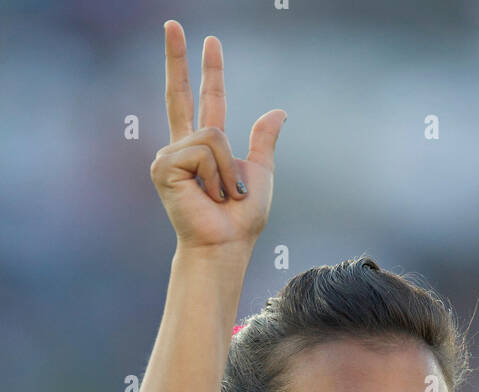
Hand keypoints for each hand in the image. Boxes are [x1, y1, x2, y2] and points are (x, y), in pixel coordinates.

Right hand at [150, 20, 285, 251]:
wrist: (225, 244)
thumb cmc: (240, 220)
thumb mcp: (260, 173)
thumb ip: (263, 141)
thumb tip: (277, 110)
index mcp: (204, 147)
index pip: (207, 100)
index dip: (209, 71)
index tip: (209, 41)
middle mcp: (183, 147)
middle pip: (179, 93)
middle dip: (176, 56)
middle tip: (171, 21)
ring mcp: (170, 155)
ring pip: (212, 135)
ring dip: (227, 170)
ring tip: (222, 194)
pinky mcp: (163, 165)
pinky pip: (203, 150)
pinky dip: (215, 175)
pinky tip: (207, 195)